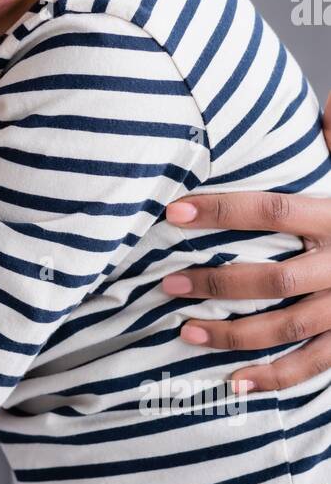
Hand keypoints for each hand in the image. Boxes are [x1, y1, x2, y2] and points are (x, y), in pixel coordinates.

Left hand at [163, 96, 330, 391]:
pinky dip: (273, 378)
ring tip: (184, 331)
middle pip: (274, 277)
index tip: (174, 211)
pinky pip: (313, 365)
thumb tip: (328, 100)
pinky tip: (235, 383)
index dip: (221, 209)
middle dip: (217, 283)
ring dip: (232, 334)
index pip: (273, 209)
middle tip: (168, 283)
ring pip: (287, 326)